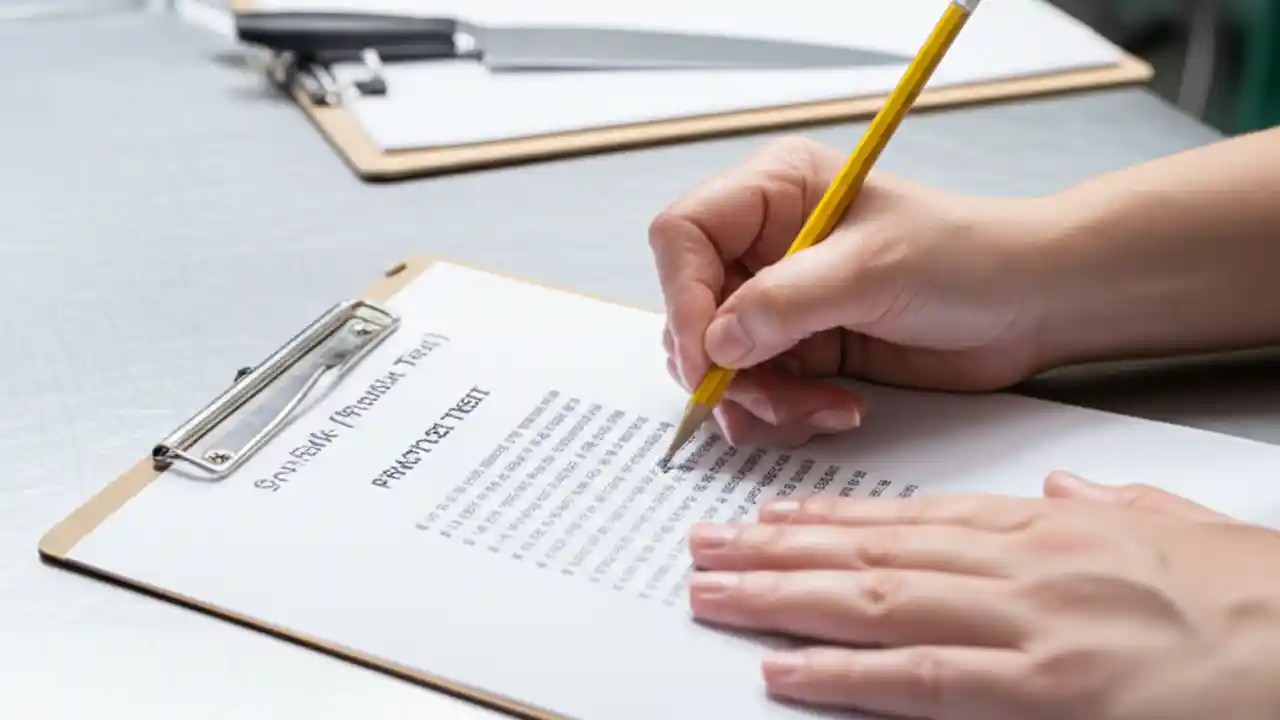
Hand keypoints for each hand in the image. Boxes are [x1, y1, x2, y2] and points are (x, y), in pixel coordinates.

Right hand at [649, 136, 1052, 447]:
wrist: (1033, 305)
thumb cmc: (969, 258)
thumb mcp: (875, 270)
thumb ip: (787, 302)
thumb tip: (715, 343)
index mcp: (775, 192)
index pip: (682, 236)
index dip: (683, 298)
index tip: (707, 357)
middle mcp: (766, 245)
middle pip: (692, 311)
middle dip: (725, 367)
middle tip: (767, 398)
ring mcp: (781, 302)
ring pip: (719, 365)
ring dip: (760, 401)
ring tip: (822, 407)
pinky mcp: (801, 351)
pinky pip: (758, 394)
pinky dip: (787, 415)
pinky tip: (841, 408)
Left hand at [685, 474, 1279, 718]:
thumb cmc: (1251, 599)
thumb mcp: (1173, 528)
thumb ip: (1106, 507)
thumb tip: (1062, 489)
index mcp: (1045, 529)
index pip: (910, 518)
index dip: (828, 516)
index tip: (770, 513)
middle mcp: (1018, 568)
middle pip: (870, 555)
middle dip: (776, 550)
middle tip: (704, 545)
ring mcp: (1024, 629)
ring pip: (872, 605)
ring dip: (780, 598)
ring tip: (713, 592)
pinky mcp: (1043, 693)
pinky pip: (919, 680)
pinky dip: (841, 674)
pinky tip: (782, 668)